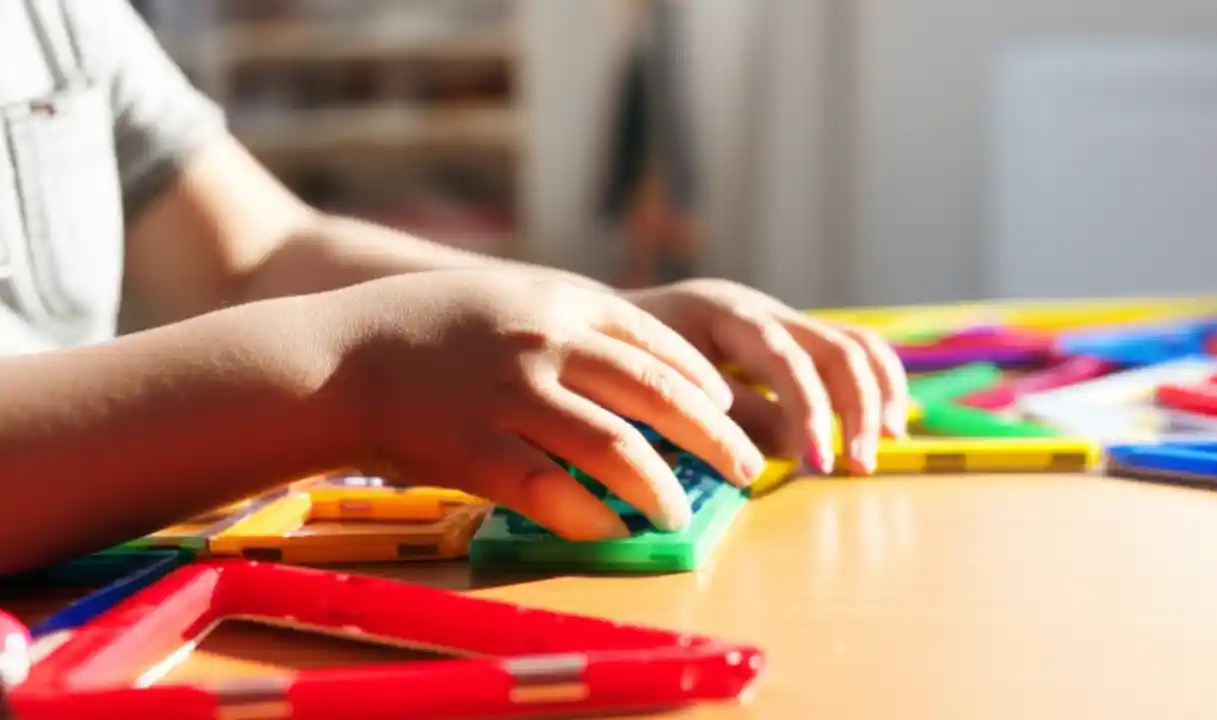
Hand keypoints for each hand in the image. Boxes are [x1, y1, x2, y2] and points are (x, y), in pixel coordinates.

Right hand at [319, 269, 764, 539]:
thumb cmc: (423, 325)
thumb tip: (634, 363)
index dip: (702, 382)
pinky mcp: (477, 447)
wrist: (335, 355)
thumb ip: (568, 318)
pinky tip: (614, 532)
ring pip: (615, 448)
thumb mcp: (506, 294)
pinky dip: (592, 517)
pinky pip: (553, 492)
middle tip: (744, 468)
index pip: (657, 342)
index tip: (727, 410)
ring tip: (681, 514)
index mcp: (561, 299)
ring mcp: (512, 394)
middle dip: (711, 437)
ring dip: (660, 488)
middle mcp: (547, 341)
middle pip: (656, 395)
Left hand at [624, 279, 908, 473]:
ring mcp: (783, 320)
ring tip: (884, 446)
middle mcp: (764, 310)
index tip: (814, 463)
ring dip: (875, 396)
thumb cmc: (627, 360)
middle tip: (855, 466)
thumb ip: (727, 415)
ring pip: (855, 345)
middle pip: (834, 349)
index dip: (807, 411)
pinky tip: (889, 425)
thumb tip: (792, 447)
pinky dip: (880, 384)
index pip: (784, 358)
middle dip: (853, 409)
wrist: (608, 321)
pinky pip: (856, 349)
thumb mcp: (663, 385)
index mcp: (725, 313)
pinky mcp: (795, 337)